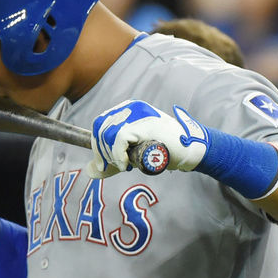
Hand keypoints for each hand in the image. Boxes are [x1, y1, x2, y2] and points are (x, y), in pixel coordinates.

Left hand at [88, 100, 209, 178]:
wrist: (188, 150)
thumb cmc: (162, 151)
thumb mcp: (132, 154)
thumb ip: (112, 159)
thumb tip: (90, 170)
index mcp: (126, 109)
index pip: (99, 124)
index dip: (97, 145)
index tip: (104, 162)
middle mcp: (130, 108)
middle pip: (100, 129)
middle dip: (102, 152)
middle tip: (115, 165)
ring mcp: (138, 114)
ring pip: (108, 134)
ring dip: (111, 154)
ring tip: (125, 164)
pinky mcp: (143, 124)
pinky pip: (119, 139)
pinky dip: (119, 155)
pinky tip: (126, 164)